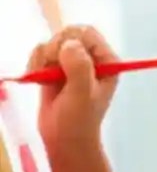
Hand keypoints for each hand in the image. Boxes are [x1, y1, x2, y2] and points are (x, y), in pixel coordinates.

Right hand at [29, 25, 120, 146]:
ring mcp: (72, 62)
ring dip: (43, 59)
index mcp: (106, 61)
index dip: (72, 41)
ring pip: (51, 42)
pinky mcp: (55, 67)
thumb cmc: (79, 119)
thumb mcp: (82, 94)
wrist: (64, 138)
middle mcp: (91, 58)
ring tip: (48, 80)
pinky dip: (35, 63)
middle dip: (55, 50)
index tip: (65, 60)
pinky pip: (40, 52)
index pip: (87, 32)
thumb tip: (70, 44)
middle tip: (55, 73)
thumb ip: (79, 67)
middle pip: (67, 33)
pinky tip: (39, 80)